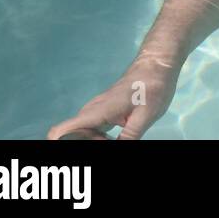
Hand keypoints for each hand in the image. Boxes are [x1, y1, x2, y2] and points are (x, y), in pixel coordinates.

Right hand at [47, 55, 179, 140]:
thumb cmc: (153, 86)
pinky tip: (112, 140)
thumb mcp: (145, 116)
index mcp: (98, 112)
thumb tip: (118, 151)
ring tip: (111, 140)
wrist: (157, 65)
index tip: (83, 152)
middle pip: (72, 135)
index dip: (61, 144)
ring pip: (82, 132)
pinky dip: (98, 138)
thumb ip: (129, 137)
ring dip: (93, 141)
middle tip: (110, 141)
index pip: (62, 130)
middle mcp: (92, 111)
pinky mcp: (105, 111)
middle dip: (84, 145)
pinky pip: (93, 128)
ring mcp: (97, 110)